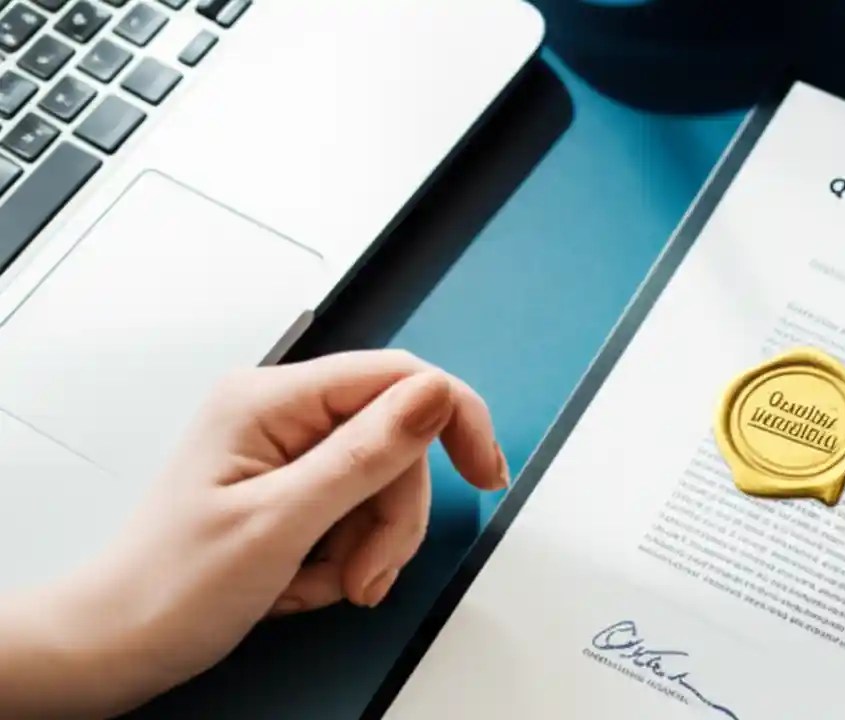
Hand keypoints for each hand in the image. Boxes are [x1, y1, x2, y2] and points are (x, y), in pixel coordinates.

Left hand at [0, 350, 506, 718]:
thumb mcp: (279, 523)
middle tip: (365, 572)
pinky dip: (350, 555)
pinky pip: (360, 511)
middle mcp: (281, 413)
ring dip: (371, 545)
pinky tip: (306, 580)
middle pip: (397, 442)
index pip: (398, 377)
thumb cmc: (168, 588)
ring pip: (385, 483)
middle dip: (393, 517)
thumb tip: (435, 395)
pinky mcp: (292, 486)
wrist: (117, 645)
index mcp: (270, 400)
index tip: (485, 472)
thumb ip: (365, 455)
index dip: (453, 420)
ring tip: (325, 584)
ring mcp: (287, 451)